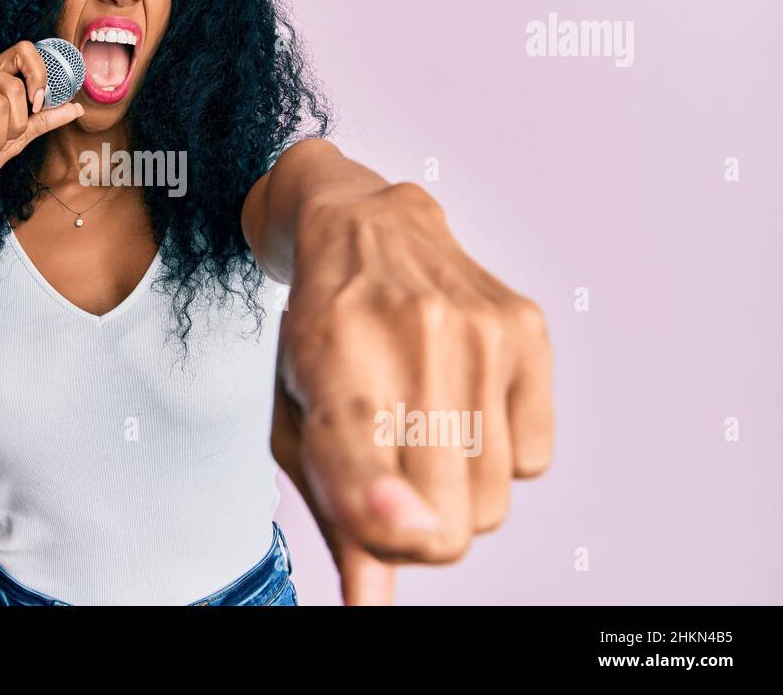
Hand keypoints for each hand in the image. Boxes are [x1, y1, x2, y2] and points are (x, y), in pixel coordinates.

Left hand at [276, 181, 552, 603]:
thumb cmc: (322, 336)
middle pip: (446, 523)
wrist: (365, 229)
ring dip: (457, 495)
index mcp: (331, 359)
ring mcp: (479, 330)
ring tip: (423, 434)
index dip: (383, 510)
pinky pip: (536, 460)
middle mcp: (412, 338)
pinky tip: (463, 403)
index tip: (400, 527)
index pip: (366, 459)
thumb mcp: (298, 419)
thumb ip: (336, 512)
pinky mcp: (528, 329)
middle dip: (416, 530)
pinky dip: (501, 455)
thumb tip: (371, 605)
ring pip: (494, 503)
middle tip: (392, 484)